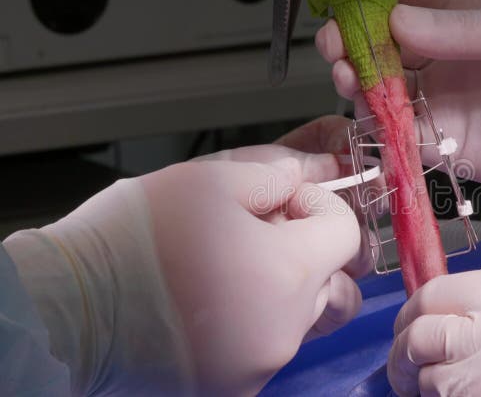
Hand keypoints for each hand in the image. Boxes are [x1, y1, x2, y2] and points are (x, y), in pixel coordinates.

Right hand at [5, 145, 370, 395]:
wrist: (69, 308)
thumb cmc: (131, 242)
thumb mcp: (208, 179)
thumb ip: (276, 172)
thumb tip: (311, 171)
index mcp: (288, 273)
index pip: (345, 234)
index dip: (318, 208)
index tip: (281, 203)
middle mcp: (285, 328)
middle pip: (328, 279)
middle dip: (301, 249)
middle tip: (250, 234)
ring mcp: (260, 365)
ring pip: (301, 316)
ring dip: (280, 289)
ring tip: (228, 272)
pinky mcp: (234, 389)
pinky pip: (266, 348)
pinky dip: (251, 324)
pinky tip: (210, 305)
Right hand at [316, 0, 480, 204]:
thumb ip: (465, 28)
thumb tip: (399, 22)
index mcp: (466, 13)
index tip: (346, 4)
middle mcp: (445, 53)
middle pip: (382, 40)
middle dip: (352, 39)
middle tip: (338, 48)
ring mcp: (440, 98)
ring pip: (381, 84)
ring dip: (356, 80)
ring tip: (349, 79)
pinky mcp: (441, 142)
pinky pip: (397, 132)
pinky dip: (377, 125)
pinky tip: (371, 117)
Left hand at [388, 268, 480, 396]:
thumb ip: (478, 299)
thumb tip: (423, 311)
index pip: (430, 295)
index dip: (408, 316)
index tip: (405, 331)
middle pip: (420, 337)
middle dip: (402, 357)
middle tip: (405, 370)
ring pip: (429, 381)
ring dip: (424, 389)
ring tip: (439, 391)